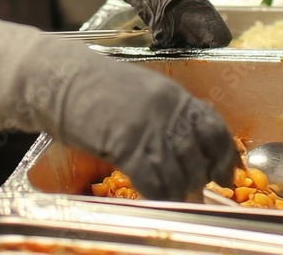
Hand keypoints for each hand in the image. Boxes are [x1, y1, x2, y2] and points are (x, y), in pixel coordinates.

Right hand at [0, 20, 238, 199]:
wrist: (56, 79)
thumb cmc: (91, 87)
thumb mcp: (138, 93)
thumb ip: (164, 112)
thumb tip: (184, 142)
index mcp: (172, 94)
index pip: (212, 127)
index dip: (223, 155)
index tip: (227, 175)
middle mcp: (166, 109)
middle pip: (197, 154)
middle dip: (200, 180)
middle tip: (196, 196)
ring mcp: (148, 126)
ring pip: (178, 172)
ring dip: (180, 193)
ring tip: (177, 204)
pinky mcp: (127, 143)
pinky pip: (153, 180)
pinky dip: (157, 196)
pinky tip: (154, 202)